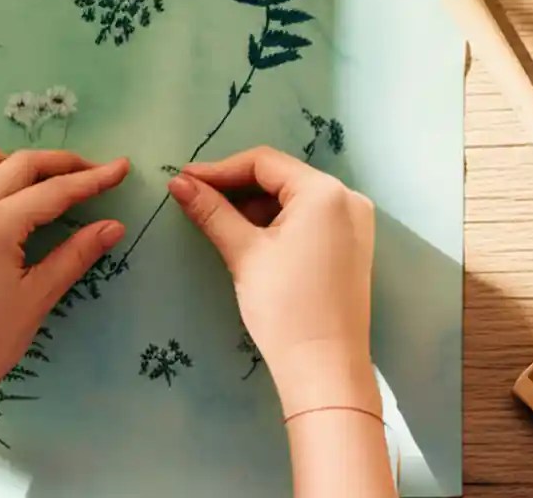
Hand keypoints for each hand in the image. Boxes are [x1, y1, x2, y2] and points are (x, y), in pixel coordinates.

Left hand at [0, 141, 129, 497]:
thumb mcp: (36, 298)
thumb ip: (75, 255)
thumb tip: (113, 226)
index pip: (54, 191)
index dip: (92, 179)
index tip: (121, 168)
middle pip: (22, 164)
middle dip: (62, 163)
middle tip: (95, 172)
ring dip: (11, 159)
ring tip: (37, 184)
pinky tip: (2, 198)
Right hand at [166, 146, 377, 416]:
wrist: (324, 368)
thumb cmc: (284, 306)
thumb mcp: (244, 252)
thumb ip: (211, 210)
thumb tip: (178, 182)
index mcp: (325, 192)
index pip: (264, 162)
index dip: (219, 169)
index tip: (184, 180)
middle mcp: (347, 198)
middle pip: (281, 177)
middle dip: (236, 187)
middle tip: (195, 199)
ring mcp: (354, 223)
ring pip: (293, 199)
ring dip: (254, 206)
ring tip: (216, 220)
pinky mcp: (352, 246)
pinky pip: (309, 219)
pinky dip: (277, 222)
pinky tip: (248, 237)